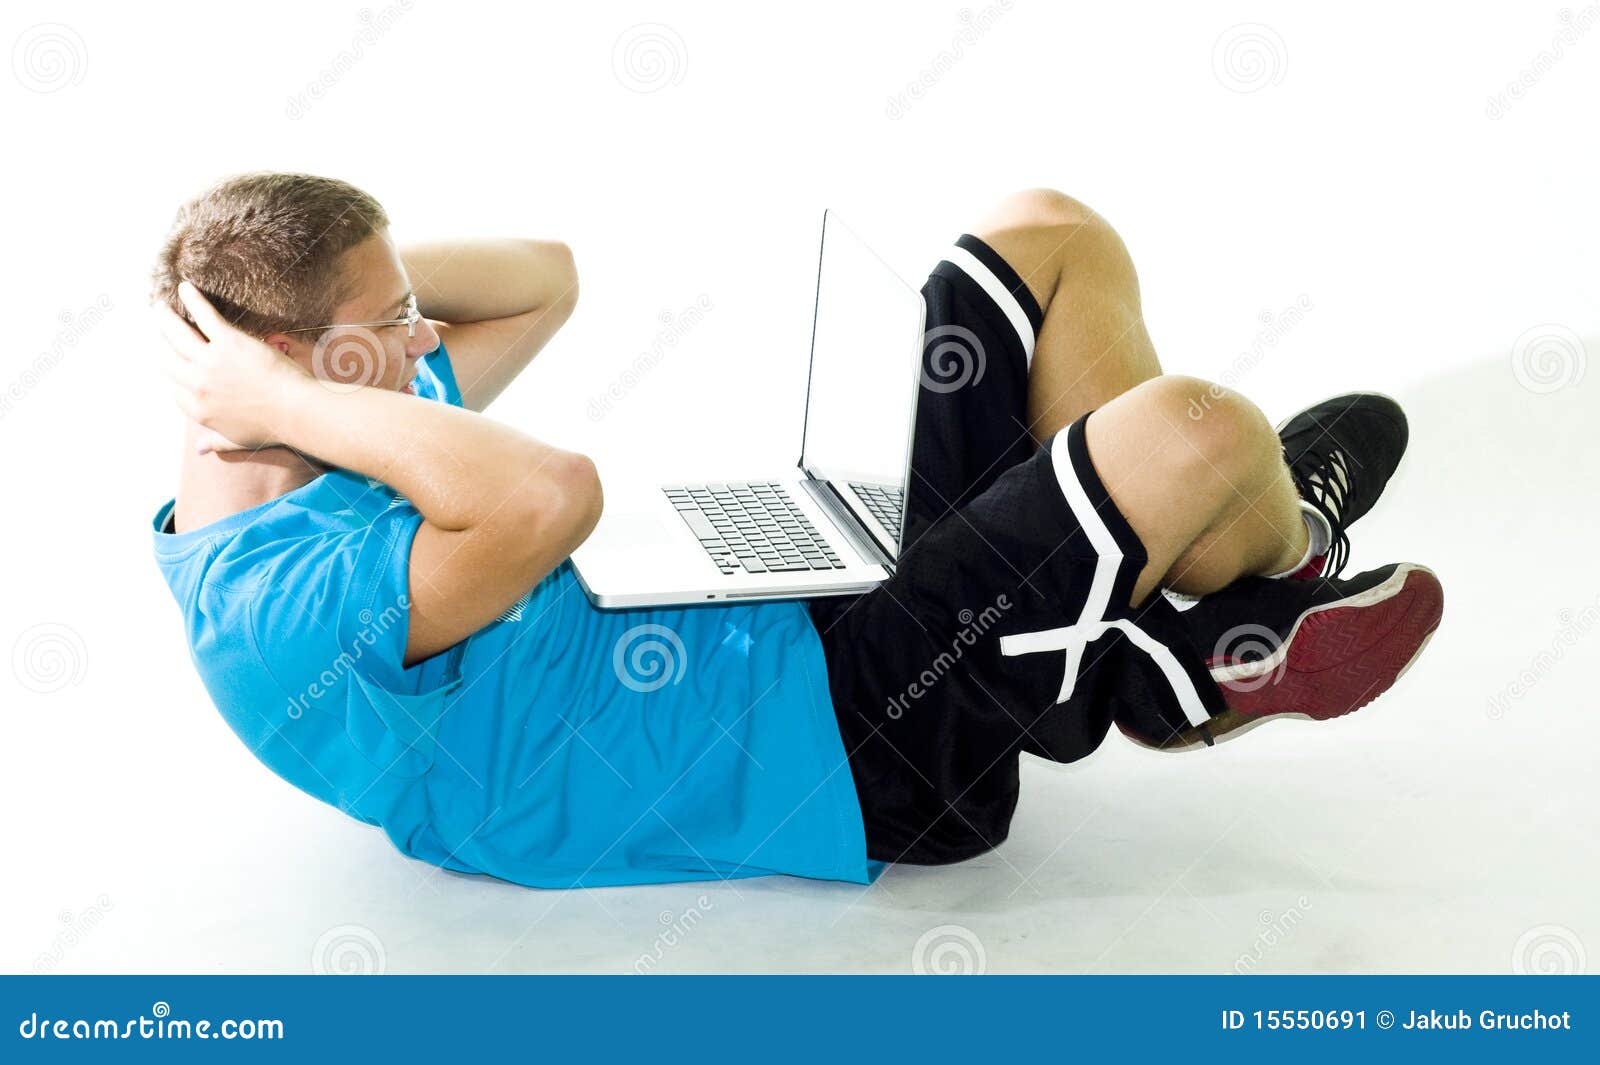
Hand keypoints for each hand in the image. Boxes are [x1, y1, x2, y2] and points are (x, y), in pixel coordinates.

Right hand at [156, 281, 311, 454]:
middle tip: (162, 326)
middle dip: (163, 342)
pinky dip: (192, 300)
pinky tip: (186, 288)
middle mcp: (197, 385)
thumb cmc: (272, 426)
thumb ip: (216, 441)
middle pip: (169, 359)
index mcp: (198, 409)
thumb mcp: (238, 439)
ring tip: (161, 307)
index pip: (175, 388)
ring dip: (167, 318)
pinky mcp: (227, 343)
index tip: (173, 360)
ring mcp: (209, 363)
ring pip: (178, 334)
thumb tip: (200, 449)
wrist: (296, 411)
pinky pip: (203, 316)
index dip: (174, 373)